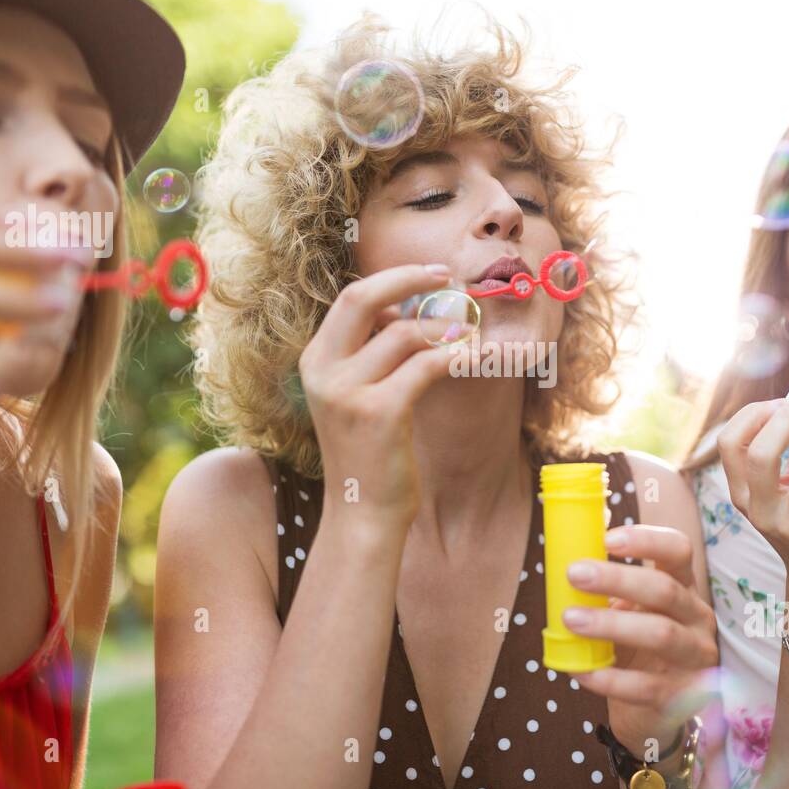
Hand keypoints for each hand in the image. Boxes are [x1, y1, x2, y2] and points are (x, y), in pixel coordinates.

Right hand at [298, 263, 459, 525]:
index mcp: (315, 361)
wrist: (363, 512)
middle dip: (408, 279)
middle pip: (362, 298)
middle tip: (447, 277)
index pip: (351, 299)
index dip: (394, 279)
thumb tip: (410, 308)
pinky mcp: (378, 413)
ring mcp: (346, 392)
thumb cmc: (370, 452)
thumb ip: (373, 353)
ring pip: (403, 332)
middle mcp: (323, 371)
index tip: (430, 275)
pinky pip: (426, 365)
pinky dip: (455, 356)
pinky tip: (473, 359)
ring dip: (444, 328)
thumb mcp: (359, 395)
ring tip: (468, 336)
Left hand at [562, 524, 717, 762]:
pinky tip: (579, 670)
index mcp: (684, 588)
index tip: (607, 538)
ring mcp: (695, 659)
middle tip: (574, 573)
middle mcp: (697, 619)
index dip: (646, 540)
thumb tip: (572, 548)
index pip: (678, 551)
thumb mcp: (629, 610)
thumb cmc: (636, 647)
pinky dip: (608, 678)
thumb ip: (608, 585)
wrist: (655, 710)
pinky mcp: (682, 697)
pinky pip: (644, 685)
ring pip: (661, 634)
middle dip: (618, 578)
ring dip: (612, 624)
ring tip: (570, 619)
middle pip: (665, 590)